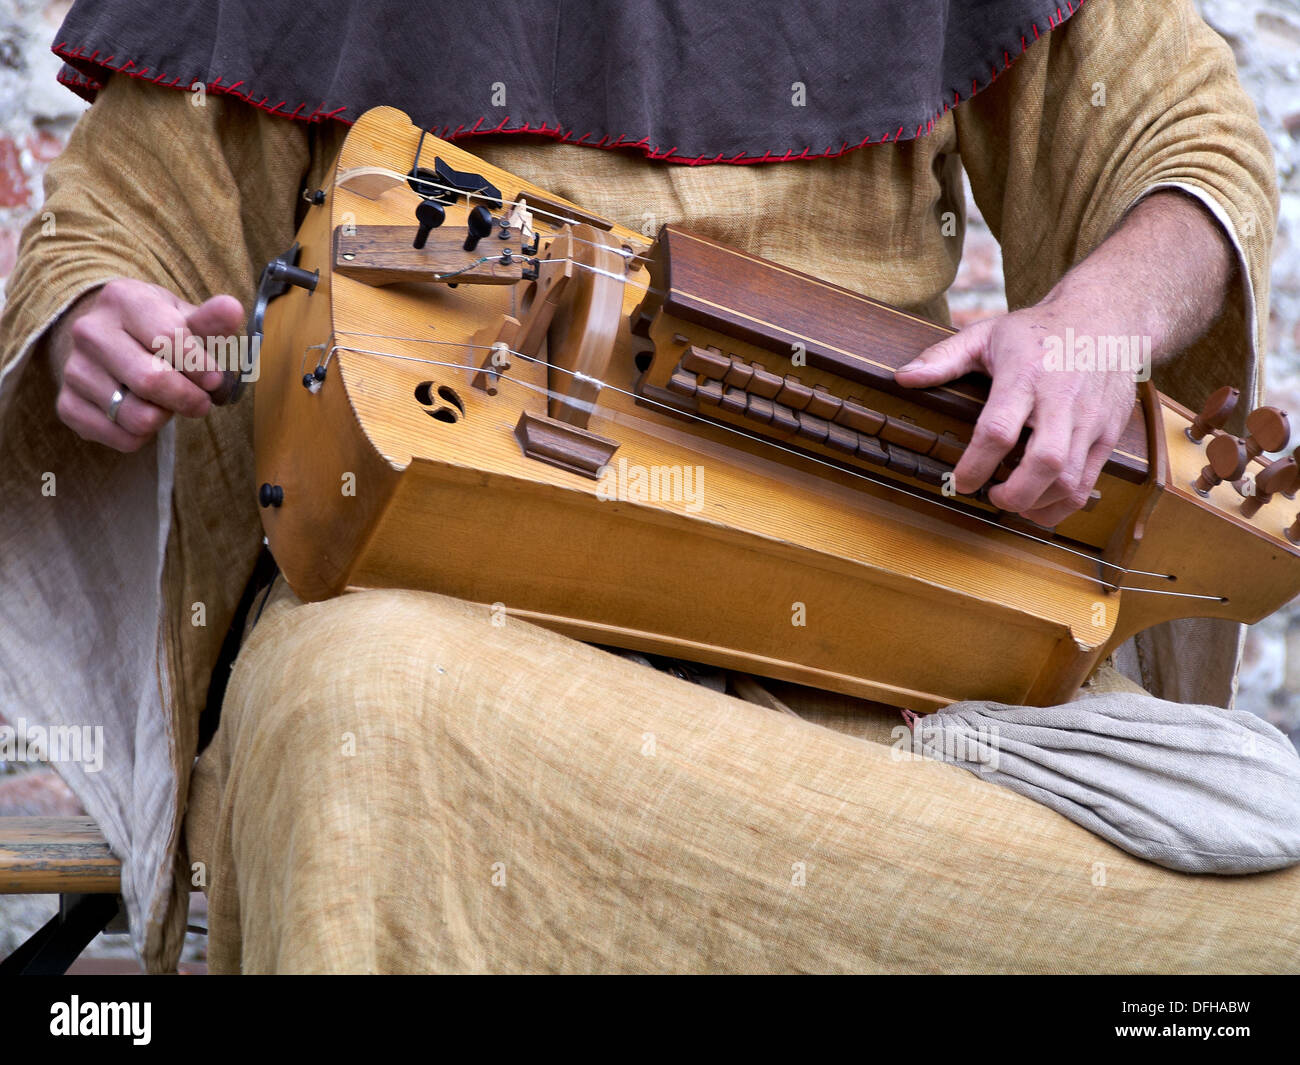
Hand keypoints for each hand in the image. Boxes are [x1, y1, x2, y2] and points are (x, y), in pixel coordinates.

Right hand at [46, 279, 244, 451]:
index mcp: (123, 300)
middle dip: (188, 398)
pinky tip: (145, 413)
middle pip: (151, 380)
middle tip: (201, 401)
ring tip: (168, 403)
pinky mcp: (68, 405)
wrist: (108, 338)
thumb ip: (210, 320)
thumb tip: (232, 309)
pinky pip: (122, 438)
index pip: (170, 338)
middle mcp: (90, 332)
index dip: (201, 366)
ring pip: (137, 416)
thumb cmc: (156, 328)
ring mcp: (74, 369)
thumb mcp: (183, 317)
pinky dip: (145, 436)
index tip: (214, 379)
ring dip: (165, 417)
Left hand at [894, 299, 1138, 527]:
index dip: (975, 465)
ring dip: (1038, 503)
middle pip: (1045, 462)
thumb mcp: (987, 333)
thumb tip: (902, 376)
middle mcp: (1062, 398)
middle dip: (1015, 493)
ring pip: (1070, 478)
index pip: (998, 430)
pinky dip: (1063, 504)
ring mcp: (1091, 417)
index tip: (960, 482)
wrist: (1106, 315)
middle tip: (993, 498)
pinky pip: (1090, 481)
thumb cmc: (1037, 330)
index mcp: (1025, 374)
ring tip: (1014, 502)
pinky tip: (1040, 505)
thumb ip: (944, 358)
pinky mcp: (1109, 431)